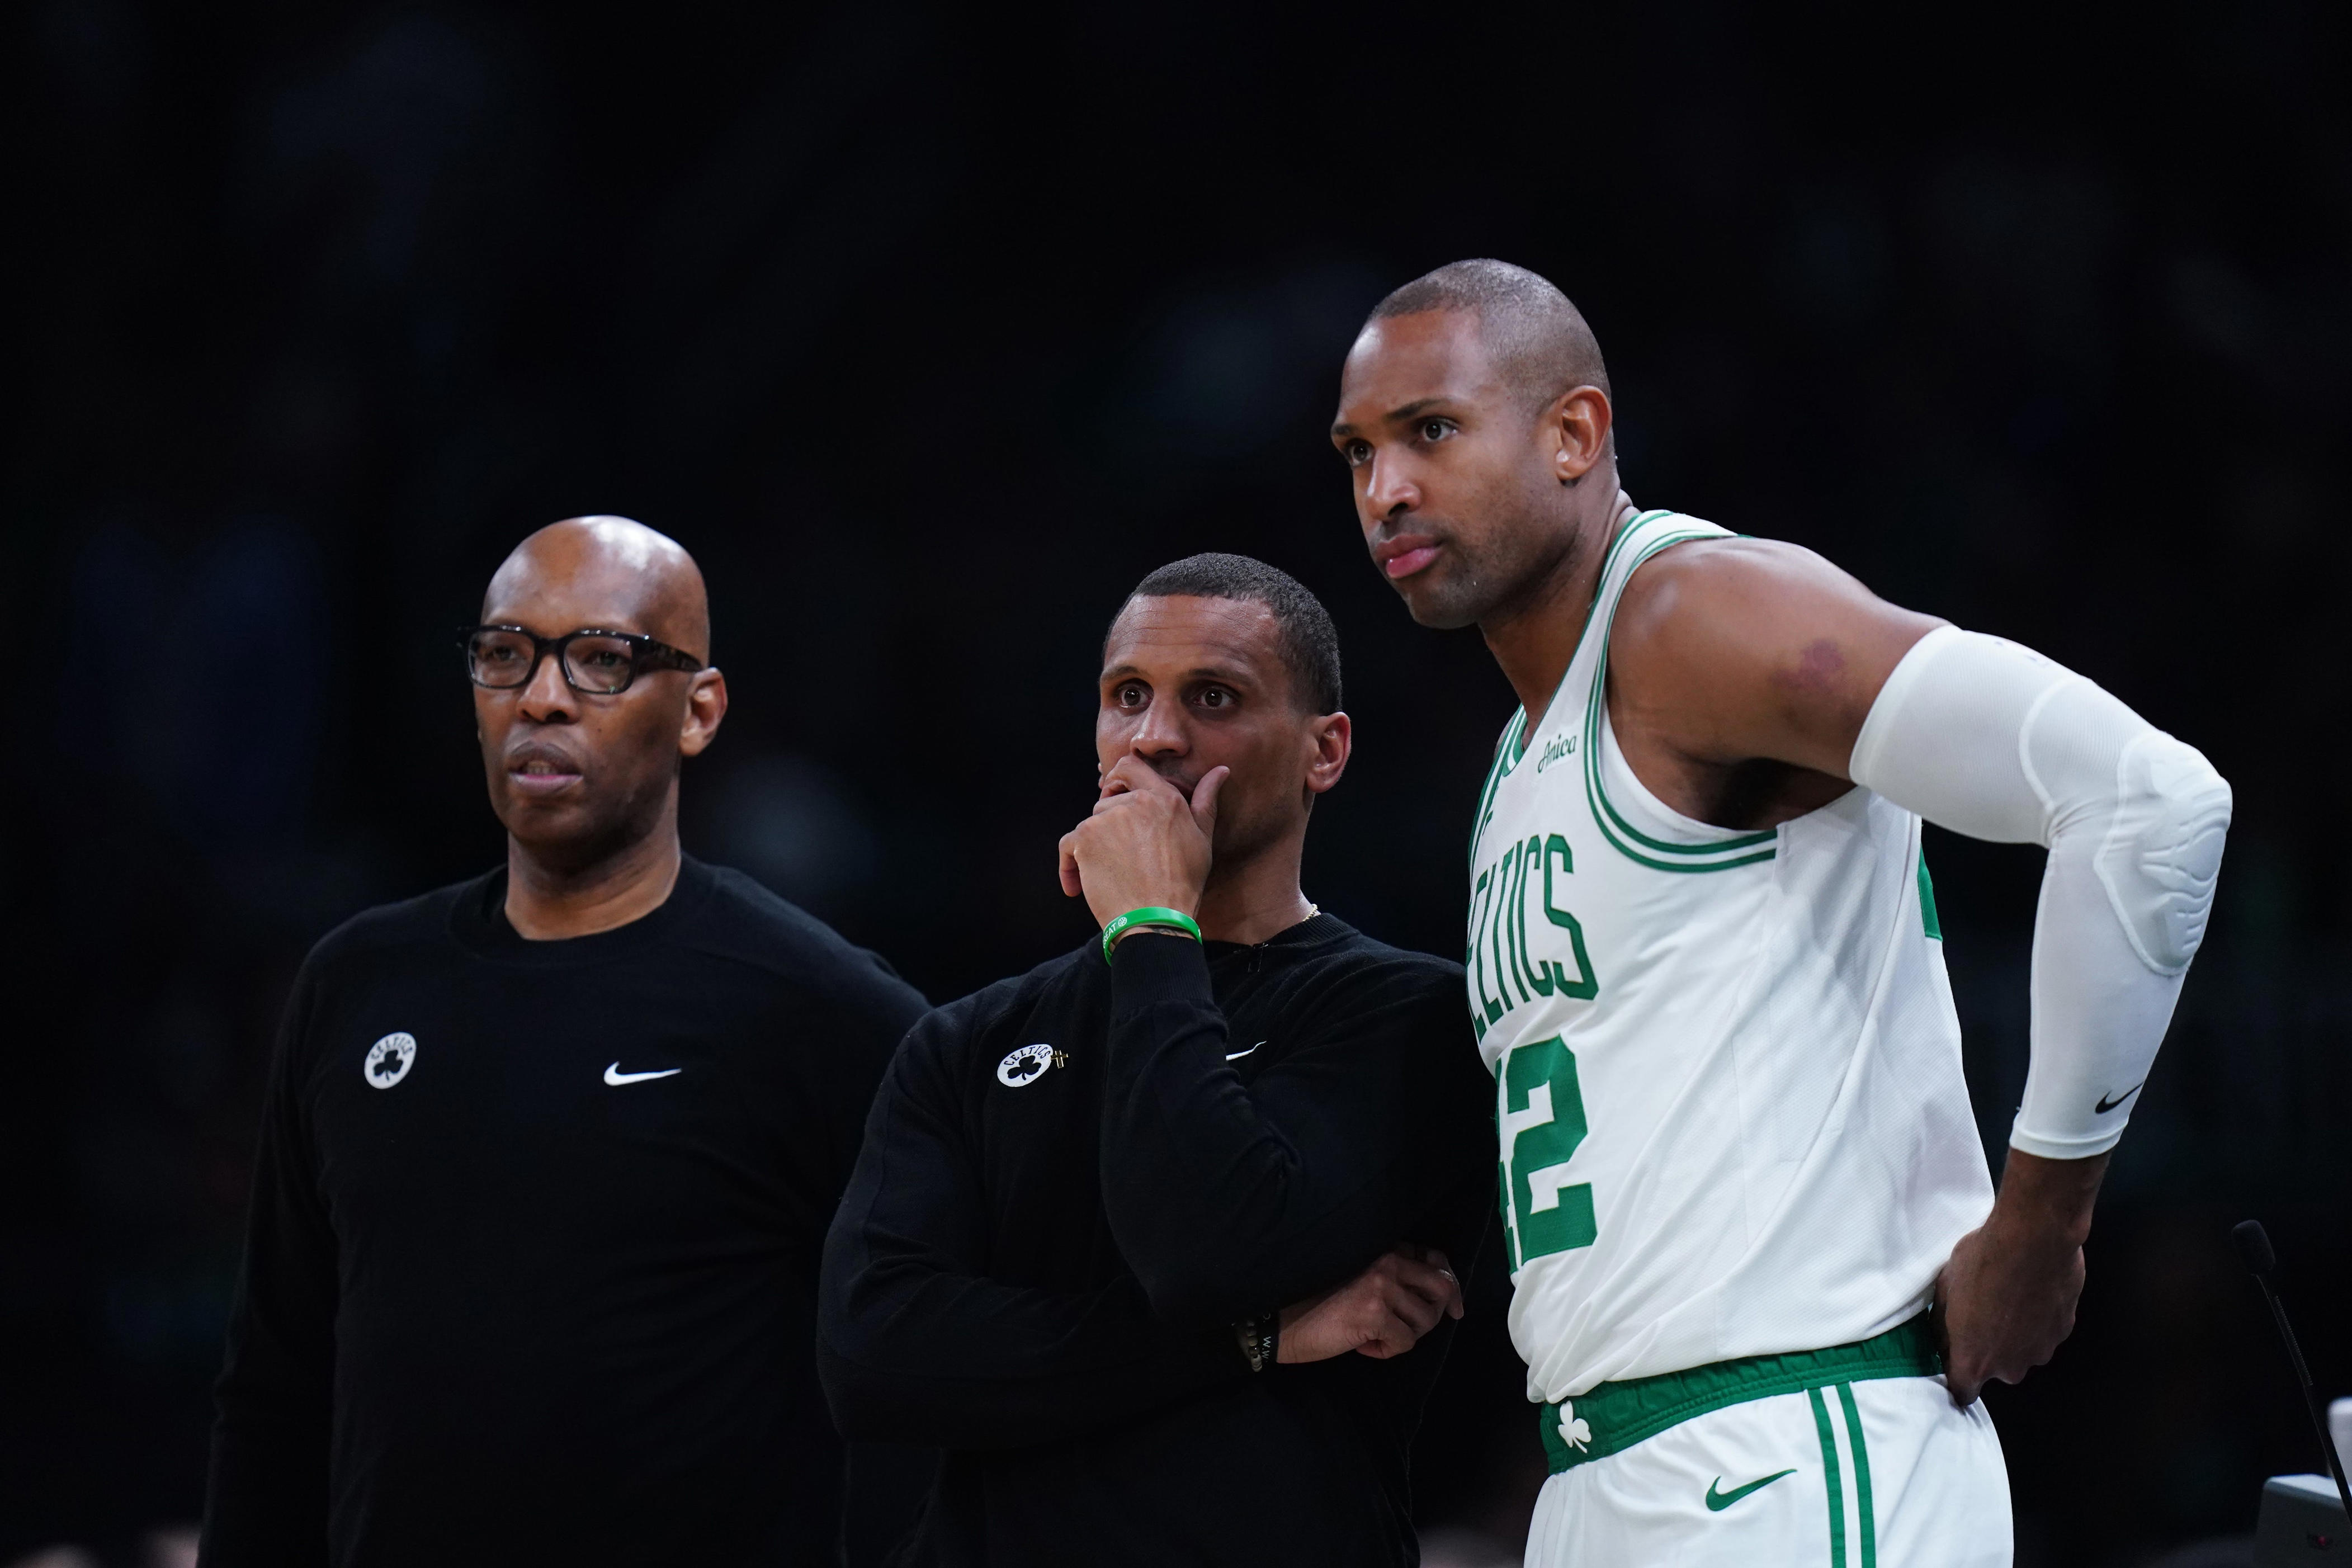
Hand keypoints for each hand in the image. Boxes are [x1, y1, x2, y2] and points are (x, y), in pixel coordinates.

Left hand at [1057, 757, 1226, 927]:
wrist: (1155, 918)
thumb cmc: (1183, 883)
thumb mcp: (1202, 839)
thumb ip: (1206, 800)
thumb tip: (1221, 770)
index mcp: (1163, 797)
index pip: (1130, 765)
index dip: (1119, 778)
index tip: (1118, 795)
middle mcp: (1133, 802)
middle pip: (1107, 799)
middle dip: (1110, 821)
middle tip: (1122, 851)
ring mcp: (1105, 819)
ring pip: (1090, 822)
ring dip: (1095, 844)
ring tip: (1110, 873)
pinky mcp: (1084, 839)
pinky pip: (1069, 845)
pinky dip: (1070, 865)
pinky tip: (1077, 888)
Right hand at [1275, 1246, 1463, 1363]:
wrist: (1280, 1321)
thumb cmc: (1315, 1300)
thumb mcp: (1357, 1275)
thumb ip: (1391, 1274)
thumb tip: (1437, 1293)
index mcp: (1382, 1248)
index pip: (1434, 1259)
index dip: (1448, 1284)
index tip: (1453, 1307)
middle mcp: (1386, 1261)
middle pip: (1442, 1287)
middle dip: (1437, 1312)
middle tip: (1415, 1329)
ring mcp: (1381, 1286)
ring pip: (1426, 1320)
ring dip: (1407, 1335)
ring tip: (1378, 1336)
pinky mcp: (1375, 1315)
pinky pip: (1406, 1342)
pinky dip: (1389, 1351)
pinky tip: (1364, 1347)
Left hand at [1934, 1148, 2108, 1404]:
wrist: (2035, 1240)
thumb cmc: (1983, 1261)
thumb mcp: (1945, 1289)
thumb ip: (1944, 1325)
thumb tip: (1944, 1339)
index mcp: (1974, 1360)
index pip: (1963, 1391)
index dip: (1959, 1377)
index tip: (1957, 1362)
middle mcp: (2010, 1367)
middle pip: (1996, 1369)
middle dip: (1989, 1347)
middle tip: (1983, 1313)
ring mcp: (2040, 1351)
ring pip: (2022, 1350)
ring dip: (2015, 1332)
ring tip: (2008, 1296)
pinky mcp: (2063, 1332)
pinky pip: (2044, 1332)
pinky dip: (2038, 1318)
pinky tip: (2030, 1291)